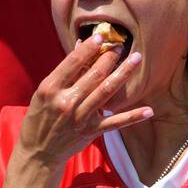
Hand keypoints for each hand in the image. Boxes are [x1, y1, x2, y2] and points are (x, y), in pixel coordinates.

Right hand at [15, 36, 152, 173]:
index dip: (89, 48)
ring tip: (136, 59)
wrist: (39, 150)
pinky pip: (116, 122)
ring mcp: (80, 117)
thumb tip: (82, 46)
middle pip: (94, 74)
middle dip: (110, 58)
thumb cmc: (41, 117)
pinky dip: (133, 116)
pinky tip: (149, 110)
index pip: (73, 62)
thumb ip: (65, 73)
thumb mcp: (45, 93)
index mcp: (51, 88)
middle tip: (122, 46)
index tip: (101, 36)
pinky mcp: (91, 131)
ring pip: (107, 91)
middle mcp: (66, 101)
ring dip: (124, 73)